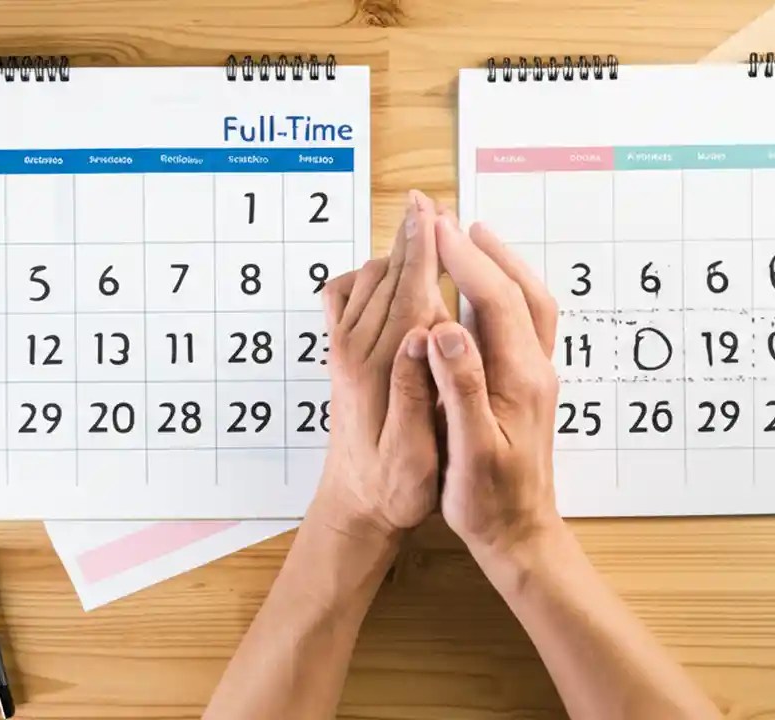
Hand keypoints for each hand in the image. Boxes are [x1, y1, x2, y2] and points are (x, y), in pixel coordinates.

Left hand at [310, 191, 448, 541]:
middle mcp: (355, 353)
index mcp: (379, 373)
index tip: (435, 216)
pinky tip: (385, 270)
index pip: (407, 297)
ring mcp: (343, 351)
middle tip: (429, 202)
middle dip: (411, 238)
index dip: (424, 253)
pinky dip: (365, 277)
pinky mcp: (340, 356)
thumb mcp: (413, 457)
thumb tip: (418, 341)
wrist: (354, 504)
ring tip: (421, 226)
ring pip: (368, 283)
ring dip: (394, 253)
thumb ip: (413, 398)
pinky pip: (344, 302)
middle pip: (387, 279)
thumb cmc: (394, 487)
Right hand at [427, 215, 563, 554]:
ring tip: (470, 238)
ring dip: (500, 266)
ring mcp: (535, 377)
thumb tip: (445, 331)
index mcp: (520, 380)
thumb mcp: (469, 451)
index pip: (496, 301)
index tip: (435, 229)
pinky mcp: (528, 387)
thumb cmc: (489, 502)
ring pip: (527, 303)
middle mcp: (535, 370)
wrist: (521, 536)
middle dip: (485, 250)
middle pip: (520, 291)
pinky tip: (480, 291)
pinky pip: (522, 323)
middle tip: (450, 219)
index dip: (465, 261)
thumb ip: (461, 389)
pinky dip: (502, 292)